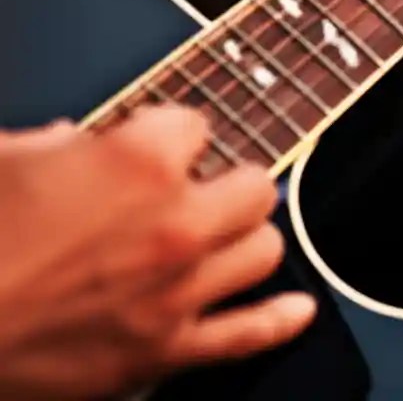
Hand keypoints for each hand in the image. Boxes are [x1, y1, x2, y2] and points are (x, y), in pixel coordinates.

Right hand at [0, 106, 314, 399]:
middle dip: (224, 184)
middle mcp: (174, 223)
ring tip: (221, 239)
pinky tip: (298, 309)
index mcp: (137, 163)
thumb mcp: (0, 160)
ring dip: (243, 241)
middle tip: (195, 193)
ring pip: (264, 251)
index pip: (194, 124)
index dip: (169, 135)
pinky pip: (249, 335)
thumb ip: (50, 146)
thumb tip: (70, 145)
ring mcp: (177, 291)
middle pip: (254, 187)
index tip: (153, 146)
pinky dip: (281, 321)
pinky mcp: (164, 350)